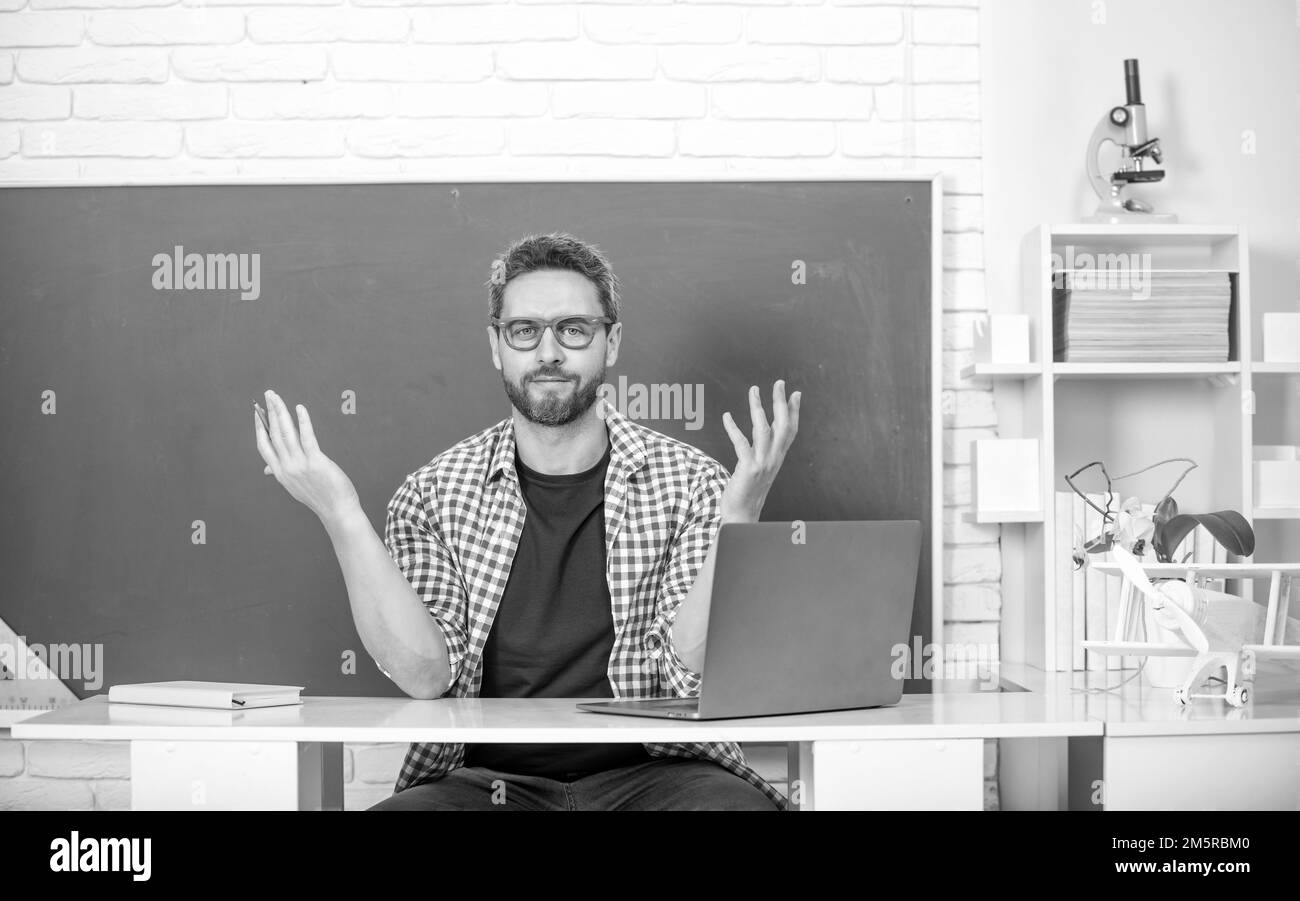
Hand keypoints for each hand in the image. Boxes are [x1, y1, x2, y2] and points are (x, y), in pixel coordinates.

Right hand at [254, 389, 360, 527]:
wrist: (337, 511)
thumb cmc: (319, 496)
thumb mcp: (295, 487)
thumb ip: (280, 474)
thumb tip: (267, 469)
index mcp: (279, 473)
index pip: (263, 446)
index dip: (260, 428)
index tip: (258, 413)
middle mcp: (286, 468)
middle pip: (273, 434)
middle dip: (269, 412)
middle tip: (268, 395)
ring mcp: (300, 465)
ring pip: (286, 433)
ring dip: (280, 412)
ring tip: (276, 397)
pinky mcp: (316, 462)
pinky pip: (307, 437)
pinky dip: (303, 421)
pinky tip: (300, 409)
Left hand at [719, 380, 800, 523]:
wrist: (742, 515)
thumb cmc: (748, 490)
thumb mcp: (759, 466)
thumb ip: (762, 447)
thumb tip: (762, 426)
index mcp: (778, 458)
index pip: (790, 430)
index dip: (794, 412)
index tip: (795, 393)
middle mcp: (774, 459)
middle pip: (782, 425)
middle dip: (780, 403)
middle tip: (778, 383)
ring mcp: (762, 464)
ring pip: (764, 430)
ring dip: (758, 408)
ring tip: (754, 390)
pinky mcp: (748, 468)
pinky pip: (741, 443)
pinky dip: (733, 428)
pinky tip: (727, 416)